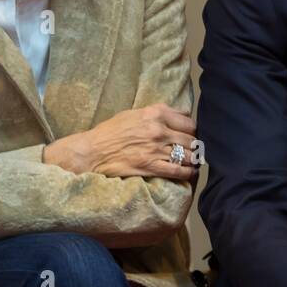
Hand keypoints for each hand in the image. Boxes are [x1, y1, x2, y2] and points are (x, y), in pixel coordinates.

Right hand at [45, 103, 196, 180]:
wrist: (92, 151)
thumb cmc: (111, 131)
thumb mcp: (135, 113)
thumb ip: (159, 112)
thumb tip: (184, 113)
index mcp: (156, 113)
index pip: (188, 122)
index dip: (192, 130)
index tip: (190, 136)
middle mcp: (159, 130)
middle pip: (190, 139)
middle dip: (194, 146)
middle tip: (194, 151)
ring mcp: (156, 149)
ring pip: (188, 155)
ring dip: (193, 160)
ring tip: (193, 162)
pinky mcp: (152, 166)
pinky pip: (179, 171)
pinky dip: (187, 173)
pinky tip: (189, 173)